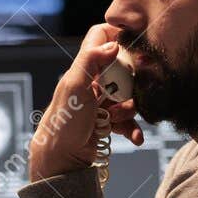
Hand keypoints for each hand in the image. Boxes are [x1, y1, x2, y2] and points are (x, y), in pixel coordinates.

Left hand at [29, 25, 143, 182]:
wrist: (61, 159)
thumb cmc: (63, 122)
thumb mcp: (74, 86)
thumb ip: (91, 61)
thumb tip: (113, 43)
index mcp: (84, 68)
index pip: (102, 38)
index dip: (119, 38)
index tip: (135, 49)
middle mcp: (93, 81)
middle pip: (124, 69)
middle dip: (130, 84)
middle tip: (125, 95)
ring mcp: (102, 102)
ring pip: (129, 96)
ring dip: (129, 109)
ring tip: (116, 118)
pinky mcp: (108, 121)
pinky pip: (128, 120)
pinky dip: (133, 129)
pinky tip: (135, 137)